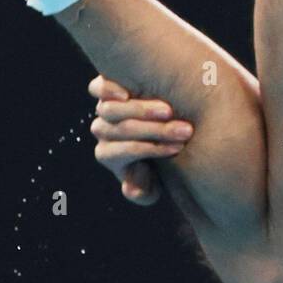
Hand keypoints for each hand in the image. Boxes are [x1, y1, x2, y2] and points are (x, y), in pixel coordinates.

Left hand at [88, 75, 193, 205]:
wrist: (161, 132)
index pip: (124, 152)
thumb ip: (144, 193)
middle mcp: (103, 131)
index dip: (151, 150)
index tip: (179, 148)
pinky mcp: (105, 89)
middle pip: (121, 130)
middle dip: (156, 131)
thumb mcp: (154, 185)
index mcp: (109, 155)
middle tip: (185, 131)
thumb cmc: (158, 163)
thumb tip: (132, 189)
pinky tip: (129, 92)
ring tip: (169, 112)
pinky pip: (97, 89)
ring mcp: (103, 110)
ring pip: (110, 110)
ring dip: (141, 110)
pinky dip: (108, 90)